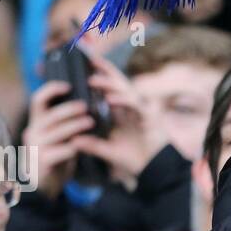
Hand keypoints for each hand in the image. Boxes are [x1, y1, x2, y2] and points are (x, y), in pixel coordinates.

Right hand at [22, 80, 94, 198]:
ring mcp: (36, 147)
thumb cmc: (55, 154)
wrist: (44, 184)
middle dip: (69, 109)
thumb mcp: (54, 135)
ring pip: (57, 132)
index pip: (38, 100)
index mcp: (36, 122)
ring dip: (75, 126)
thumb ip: (60, 121)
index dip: (51, 89)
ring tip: (91, 122)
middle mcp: (33, 132)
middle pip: (49, 115)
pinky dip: (74, 146)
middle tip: (85, 106)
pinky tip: (85, 144)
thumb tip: (81, 100)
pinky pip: (61, 151)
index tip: (68, 86)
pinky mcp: (44, 162)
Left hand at [77, 50, 169, 181]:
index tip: (85, 64)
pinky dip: (124, 102)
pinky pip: (136, 106)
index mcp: (121, 112)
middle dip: (106, 71)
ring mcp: (140, 111)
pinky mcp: (149, 118)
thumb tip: (73, 141)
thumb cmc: (135, 159)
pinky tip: (110, 100)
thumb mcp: (109, 152)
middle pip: (119, 84)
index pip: (110, 89)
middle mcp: (131, 109)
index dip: (101, 75)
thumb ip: (93, 145)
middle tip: (89, 59)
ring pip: (126, 91)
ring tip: (92, 79)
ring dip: (109, 84)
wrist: (158, 171)